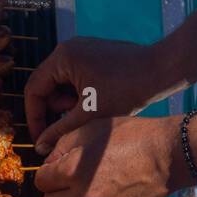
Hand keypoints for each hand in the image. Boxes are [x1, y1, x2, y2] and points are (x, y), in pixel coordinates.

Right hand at [24, 37, 165, 152]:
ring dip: (67, 105)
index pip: (34, 90)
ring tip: (86, 115)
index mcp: (62, 57)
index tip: (40, 139)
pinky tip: (94, 105)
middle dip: (53, 111)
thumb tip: (39, 147)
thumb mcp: (89, 115)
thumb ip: (59, 131)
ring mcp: (80, 50)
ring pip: (60, 85)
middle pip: (45, 87)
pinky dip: (78, 96)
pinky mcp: (92, 55)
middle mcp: (67, 49)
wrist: (162, 70)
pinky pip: (74, 79)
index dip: (34, 117)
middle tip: (66, 129)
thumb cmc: (127, 90)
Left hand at [34, 115, 188, 196]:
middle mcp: (83, 196)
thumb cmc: (130, 135)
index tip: (55, 169)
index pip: (40, 182)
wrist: (168, 154)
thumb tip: (48, 162)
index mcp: (72, 171)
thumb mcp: (91, 128)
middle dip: (52, 195)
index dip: (46, 174)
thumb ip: (62, 145)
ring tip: (85, 189)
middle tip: (64, 184)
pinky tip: (110, 191)